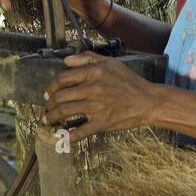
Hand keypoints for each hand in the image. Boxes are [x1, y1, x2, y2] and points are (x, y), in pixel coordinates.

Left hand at [41, 52, 160, 141]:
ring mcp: (96, 107)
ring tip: (48, 120)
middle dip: (49, 103)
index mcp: (93, 73)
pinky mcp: (102, 123)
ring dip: (52, 117)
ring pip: (65, 112)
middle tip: (47, 107)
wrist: (148, 101)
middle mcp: (92, 89)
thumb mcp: (110, 63)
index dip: (51, 86)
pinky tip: (62, 137)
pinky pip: (81, 131)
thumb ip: (87, 58)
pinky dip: (69, 136)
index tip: (49, 93)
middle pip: (60, 96)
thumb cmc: (129, 81)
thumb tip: (66, 60)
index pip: (62, 78)